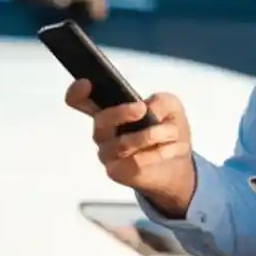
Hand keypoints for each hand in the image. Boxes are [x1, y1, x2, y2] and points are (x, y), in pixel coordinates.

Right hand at [64, 79, 196, 217]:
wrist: (178, 163)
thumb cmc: (167, 128)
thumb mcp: (171, 107)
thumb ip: (160, 102)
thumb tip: (148, 109)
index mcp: (110, 109)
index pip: (81, 100)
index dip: (77, 92)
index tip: (87, 84)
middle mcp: (103, 130)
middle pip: (100, 120)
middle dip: (121, 113)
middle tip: (141, 109)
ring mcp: (107, 152)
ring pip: (122, 143)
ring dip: (151, 135)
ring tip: (171, 133)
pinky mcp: (116, 172)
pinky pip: (133, 162)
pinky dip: (157, 153)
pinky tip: (172, 148)